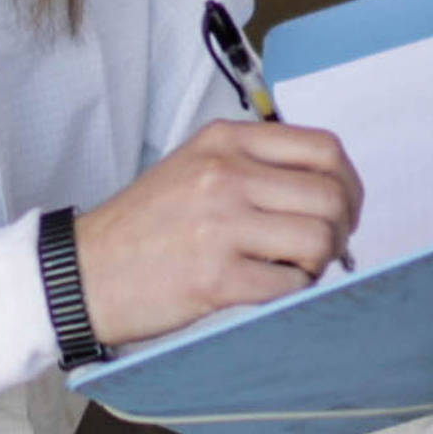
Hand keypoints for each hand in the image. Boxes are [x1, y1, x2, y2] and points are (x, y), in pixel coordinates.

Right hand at [72, 120, 363, 347]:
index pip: (323, 148)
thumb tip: (328, 191)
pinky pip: (290, 284)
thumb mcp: (195, 167)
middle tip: (323, 249)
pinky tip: (267, 288)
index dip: (348, 183)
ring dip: (319, 263)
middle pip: (330, 196)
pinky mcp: (216, 277)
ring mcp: (220, 225)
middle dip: (340, 230)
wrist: (84, 273)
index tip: (343, 209)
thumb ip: (255, 166)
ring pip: (319, 240)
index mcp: (224, 141)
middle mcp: (224, 174)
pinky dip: (292, 292)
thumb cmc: (144, 226)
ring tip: (293, 270)